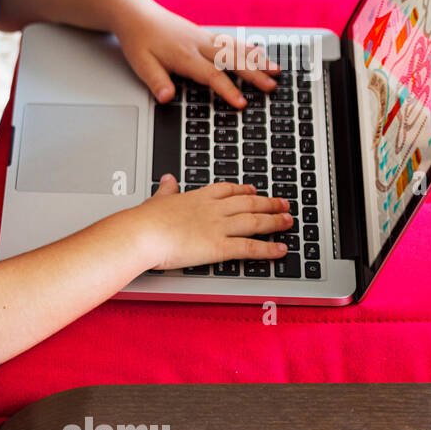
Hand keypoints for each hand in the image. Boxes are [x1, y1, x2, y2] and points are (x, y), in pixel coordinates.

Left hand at [111, 0, 279, 107]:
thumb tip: (166, 99)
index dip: (227, 90)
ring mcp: (204, 38)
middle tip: (271, 87)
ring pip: (236, 49)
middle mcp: (199, 45)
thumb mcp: (141, 64)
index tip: (241, 103)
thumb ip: (156, 82)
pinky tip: (260, 53)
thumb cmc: (139, 41)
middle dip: (253, 74)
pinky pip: (231, 41)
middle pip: (232, 61)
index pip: (211, 75)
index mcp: (184, 55)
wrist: (137, 14)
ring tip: (276, 71)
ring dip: (257, 60)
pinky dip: (248, 48)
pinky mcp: (205, 35)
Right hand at [126, 177, 291, 270]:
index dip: (244, 190)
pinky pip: (249, 247)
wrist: (142, 234)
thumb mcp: (156, 199)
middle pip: (248, 203)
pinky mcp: (219, 247)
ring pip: (254, 222)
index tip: (254, 190)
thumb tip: (168, 179)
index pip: (228, 190)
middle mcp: (213, 209)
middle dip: (268, 204)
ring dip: (274, 221)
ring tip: (288, 221)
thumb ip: (166, 190)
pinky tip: (280, 250)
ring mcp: (218, 227)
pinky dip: (267, 249)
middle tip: (283, 204)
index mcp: (197, 197)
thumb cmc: (144, 220)